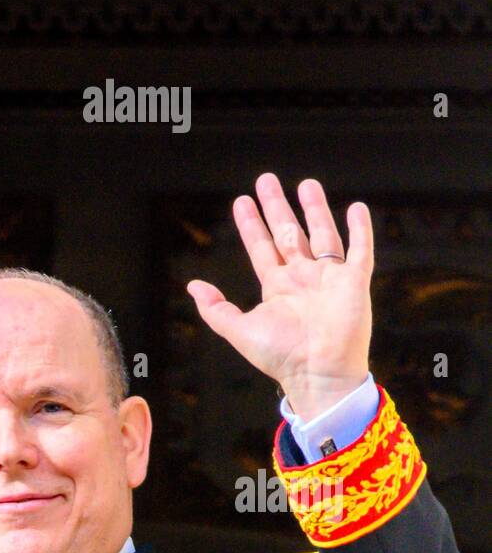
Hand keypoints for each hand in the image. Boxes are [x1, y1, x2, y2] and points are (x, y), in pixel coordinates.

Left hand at [186, 173, 372, 417]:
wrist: (316, 373)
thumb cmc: (279, 356)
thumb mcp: (240, 330)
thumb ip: (216, 309)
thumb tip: (193, 286)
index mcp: (276, 288)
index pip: (261, 248)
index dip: (251, 225)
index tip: (241, 201)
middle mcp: (302, 278)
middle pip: (288, 233)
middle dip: (277, 207)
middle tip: (266, 180)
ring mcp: (329, 278)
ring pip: (322, 234)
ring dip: (314, 209)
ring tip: (307, 183)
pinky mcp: (354, 282)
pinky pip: (359, 250)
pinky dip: (360, 229)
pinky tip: (356, 208)